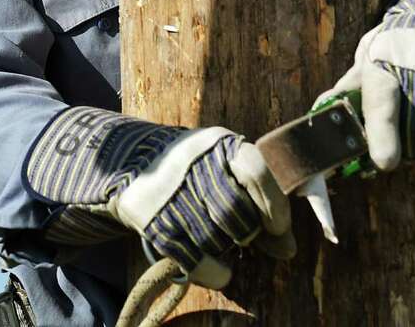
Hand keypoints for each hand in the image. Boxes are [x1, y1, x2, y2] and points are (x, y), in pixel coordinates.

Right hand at [25, 107, 293, 287]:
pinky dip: (214, 271)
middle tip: (242, 234)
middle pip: (236, 212)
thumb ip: (256, 200)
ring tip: (222, 242)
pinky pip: (194, 257)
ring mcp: (168, 191)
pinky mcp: (151, 218)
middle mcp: (191, 163)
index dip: (273, 204)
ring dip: (226, 249)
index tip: (276, 227)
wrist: (127, 164)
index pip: (254, 170)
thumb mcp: (221, 167)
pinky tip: (219, 268)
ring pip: (215, 237)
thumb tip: (287, 247)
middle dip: (247, 232)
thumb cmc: (191, 171)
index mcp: (216, 143)